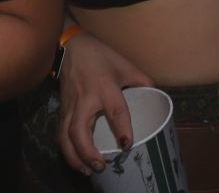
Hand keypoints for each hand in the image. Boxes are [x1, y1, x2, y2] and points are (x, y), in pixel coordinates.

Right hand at [57, 34, 152, 175]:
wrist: (71, 47)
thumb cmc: (100, 56)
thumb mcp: (125, 65)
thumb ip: (142, 81)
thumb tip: (157, 96)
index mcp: (105, 86)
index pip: (115, 110)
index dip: (122, 128)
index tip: (127, 144)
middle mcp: (85, 99)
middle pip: (80, 130)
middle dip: (88, 152)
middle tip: (101, 166)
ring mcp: (70, 106)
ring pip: (65, 136)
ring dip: (75, 157)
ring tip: (88, 170)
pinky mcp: (62, 111)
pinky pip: (60, 134)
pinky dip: (67, 151)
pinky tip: (77, 161)